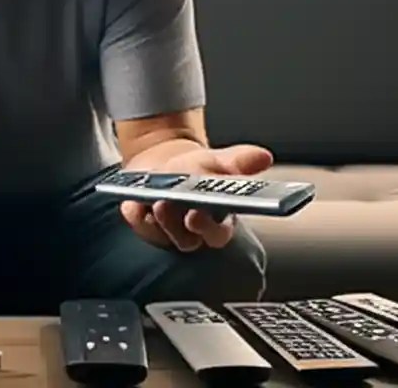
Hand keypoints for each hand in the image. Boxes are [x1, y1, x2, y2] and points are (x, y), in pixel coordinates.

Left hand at [119, 144, 273, 251]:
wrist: (165, 161)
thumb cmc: (198, 169)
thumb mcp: (219, 161)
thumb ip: (240, 162)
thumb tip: (263, 157)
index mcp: (217, 222)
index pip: (218, 235)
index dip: (209, 230)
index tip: (198, 215)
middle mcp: (192, 233)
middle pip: (188, 241)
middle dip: (179, 226)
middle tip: (171, 206)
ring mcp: (165, 231)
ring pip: (162, 235)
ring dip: (159, 220)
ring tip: (157, 199)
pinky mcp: (143, 224)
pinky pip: (138, 223)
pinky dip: (135, 213)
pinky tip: (133, 201)